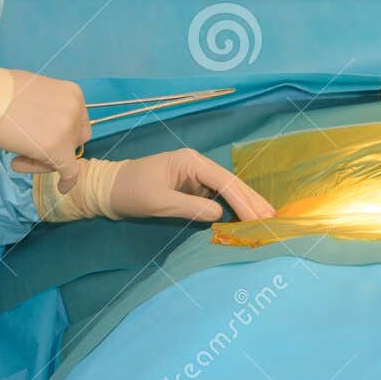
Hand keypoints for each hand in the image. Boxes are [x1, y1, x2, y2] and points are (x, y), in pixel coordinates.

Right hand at [0, 72, 91, 191]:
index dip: (62, 133)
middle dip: (57, 147)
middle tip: (30, 150)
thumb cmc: (0, 93)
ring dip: (45, 160)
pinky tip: (62, 188)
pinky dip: (67, 181)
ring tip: (17, 157)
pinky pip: (70, 172)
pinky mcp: (57, 149)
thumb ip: (49, 109)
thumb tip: (46, 123)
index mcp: (73, 94)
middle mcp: (75, 110)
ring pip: (66, 156)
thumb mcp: (35, 92)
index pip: (77, 121)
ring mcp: (67, 130)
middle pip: (74, 139)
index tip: (42, 137)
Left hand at [36, 150, 274, 223]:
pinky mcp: (191, 187)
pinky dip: (231, 207)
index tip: (258, 217)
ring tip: (266, 218)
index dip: (243, 200)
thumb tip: (219, 216)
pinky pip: (216, 197)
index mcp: (190, 161)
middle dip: (251, 200)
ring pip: (226, 190)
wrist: (107, 190)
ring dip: (245, 204)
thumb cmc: (130, 191)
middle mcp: (197, 165)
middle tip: (273, 218)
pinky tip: (244, 217)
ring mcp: (195, 176)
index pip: (224, 181)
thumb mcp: (159, 202)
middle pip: (230, 183)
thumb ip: (190, 207)